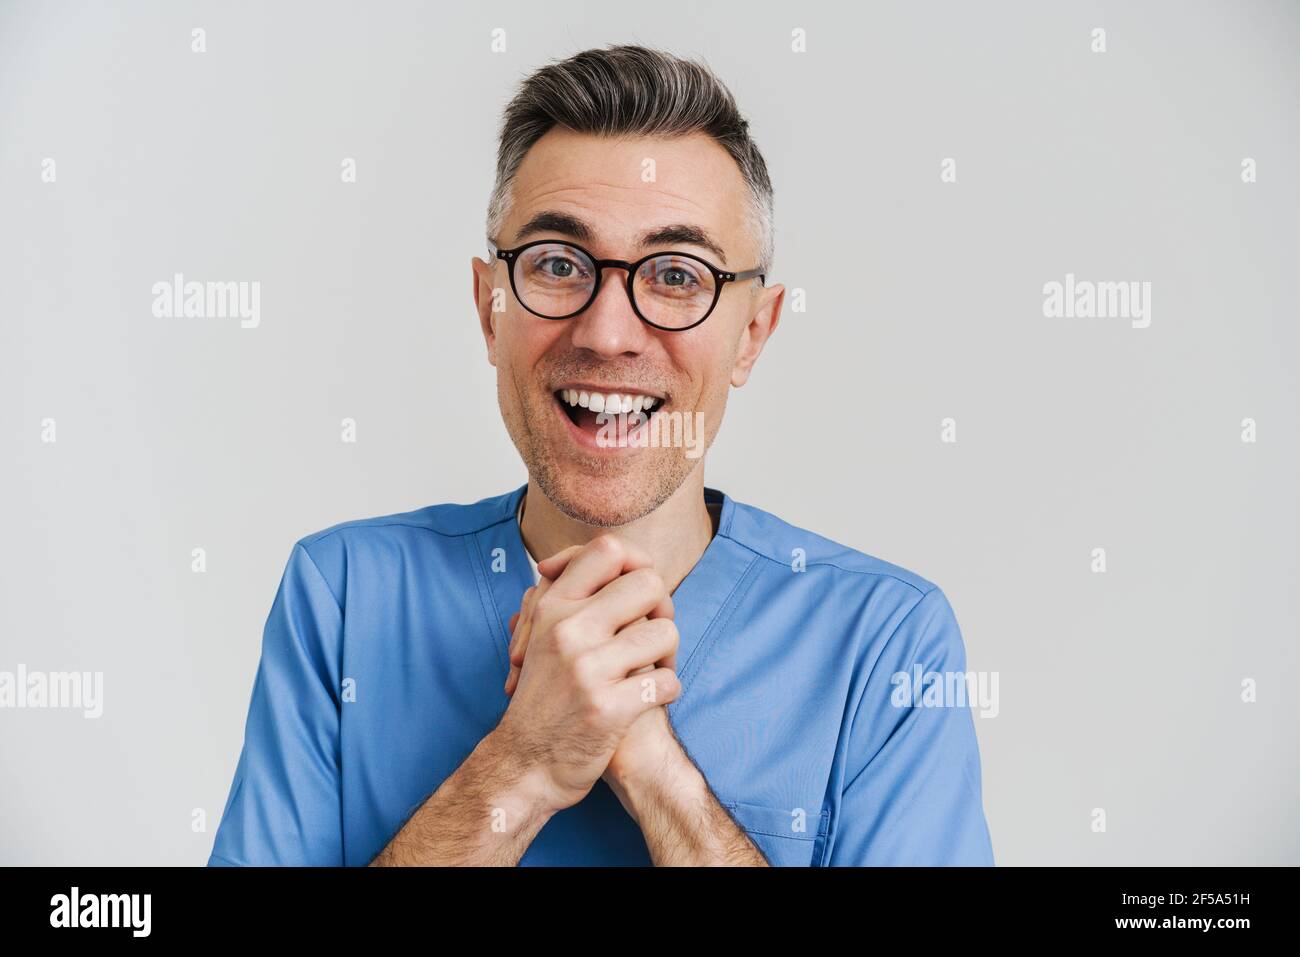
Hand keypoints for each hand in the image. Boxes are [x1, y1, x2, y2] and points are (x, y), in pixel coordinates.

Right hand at [493, 535, 680, 813]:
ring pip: (666, 632)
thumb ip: (570, 595)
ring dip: (669, 654)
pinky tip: (650, 697)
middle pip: (649, 583)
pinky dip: (667, 690)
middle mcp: (568, 629)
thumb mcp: (540, 635)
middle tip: (653, 634)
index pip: (608, 550)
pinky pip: (667, 682)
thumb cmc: (542, 696)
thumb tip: (611, 557)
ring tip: (654, 669)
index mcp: (553, 606)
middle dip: (663, 608)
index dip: (636, 563)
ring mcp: (588, 669)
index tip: (637, 591)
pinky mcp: (608, 708)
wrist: (525, 763)